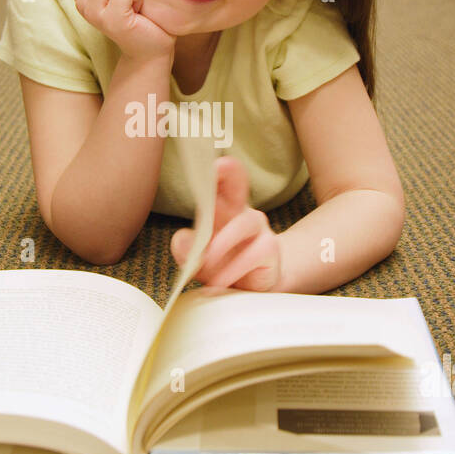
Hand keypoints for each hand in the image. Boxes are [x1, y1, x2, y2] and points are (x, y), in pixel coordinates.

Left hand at [170, 157, 282, 291]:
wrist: (252, 291)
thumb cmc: (221, 266)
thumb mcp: (197, 260)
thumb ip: (186, 249)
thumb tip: (183, 238)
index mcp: (223, 209)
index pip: (221, 183)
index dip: (216, 170)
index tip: (209, 162)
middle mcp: (243, 212)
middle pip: (239, 184)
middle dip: (230, 173)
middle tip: (218, 166)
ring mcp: (260, 229)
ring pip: (239, 226)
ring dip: (218, 249)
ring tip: (206, 269)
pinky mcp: (270, 249)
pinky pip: (249, 256)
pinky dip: (229, 272)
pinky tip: (218, 283)